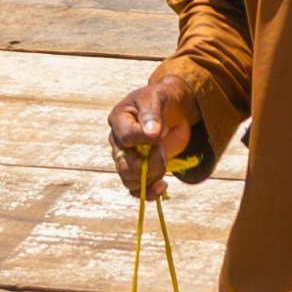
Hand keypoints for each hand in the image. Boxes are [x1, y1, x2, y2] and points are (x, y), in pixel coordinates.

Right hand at [107, 66, 196, 192]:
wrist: (173, 109)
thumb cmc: (161, 99)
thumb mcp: (156, 98)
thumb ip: (152, 113)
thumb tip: (151, 133)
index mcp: (118, 120)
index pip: (125, 138)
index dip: (142, 140)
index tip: (158, 134)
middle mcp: (118, 142)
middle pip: (124, 165)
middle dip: (148, 164)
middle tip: (161, 150)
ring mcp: (128, 158)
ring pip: (129, 181)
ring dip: (151, 178)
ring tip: (164, 162)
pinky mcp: (140, 169)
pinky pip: (136, 190)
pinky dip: (149, 193)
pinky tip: (163, 186)